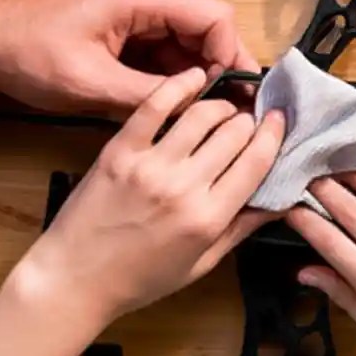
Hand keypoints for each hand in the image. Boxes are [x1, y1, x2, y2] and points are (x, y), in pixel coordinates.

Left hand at [0, 0, 257, 113]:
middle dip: (220, 67)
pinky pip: (163, 45)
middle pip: (206, 25)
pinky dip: (173, 73)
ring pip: (187, 38)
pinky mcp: (122, 22)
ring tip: (202, 111)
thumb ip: (152, 96)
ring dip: (196, 73)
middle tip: (229, 108)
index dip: (233, 55)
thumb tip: (197, 109)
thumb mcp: (93, 84)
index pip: (214, 16)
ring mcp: (133, 5)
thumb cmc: (25, 51)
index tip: (236, 92)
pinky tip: (172, 102)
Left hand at [16, 67, 284, 325]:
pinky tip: (194, 76)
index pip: (256, 162)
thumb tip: (281, 201)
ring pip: (202, 114)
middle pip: (234, 133)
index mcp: (208, 218)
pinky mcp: (119, 151)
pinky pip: (155, 106)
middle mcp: (183, 188)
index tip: (279, 121)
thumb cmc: (139, 279)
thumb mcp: (200, 263)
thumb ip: (241, 228)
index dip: (273, 136)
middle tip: (250, 118)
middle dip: (249, 121)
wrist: (74, 279)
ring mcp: (149, 166)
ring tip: (224, 106)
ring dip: (220, 104)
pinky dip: (179, 85)